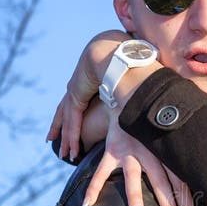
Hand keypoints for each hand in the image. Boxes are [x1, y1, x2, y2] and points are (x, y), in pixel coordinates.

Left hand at [46, 31, 127, 160]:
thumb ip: (135, 83)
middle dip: (60, 126)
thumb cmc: (129, 58)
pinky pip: (73, 121)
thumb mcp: (129, 75)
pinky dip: (72, 137)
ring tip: (65, 153)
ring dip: (66, 138)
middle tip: (53, 139)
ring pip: (67, 119)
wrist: (119, 52)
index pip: (77, 98)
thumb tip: (153, 87)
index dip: (71, 110)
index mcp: (89, 78)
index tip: (68, 121)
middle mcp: (79, 85)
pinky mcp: (77, 97)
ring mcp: (75, 90)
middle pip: (65, 110)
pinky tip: (71, 150)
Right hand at [81, 112, 199, 205]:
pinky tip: (87, 204)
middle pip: (163, 184)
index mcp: (168, 151)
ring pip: (133, 178)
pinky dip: (93, 187)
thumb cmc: (158, 117)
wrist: (134, 93)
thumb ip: (186, 148)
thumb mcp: (175, 131)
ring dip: (135, 197)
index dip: (189, 202)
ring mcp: (130, 152)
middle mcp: (151, 153)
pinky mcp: (112, 150)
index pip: (181, 181)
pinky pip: (101, 172)